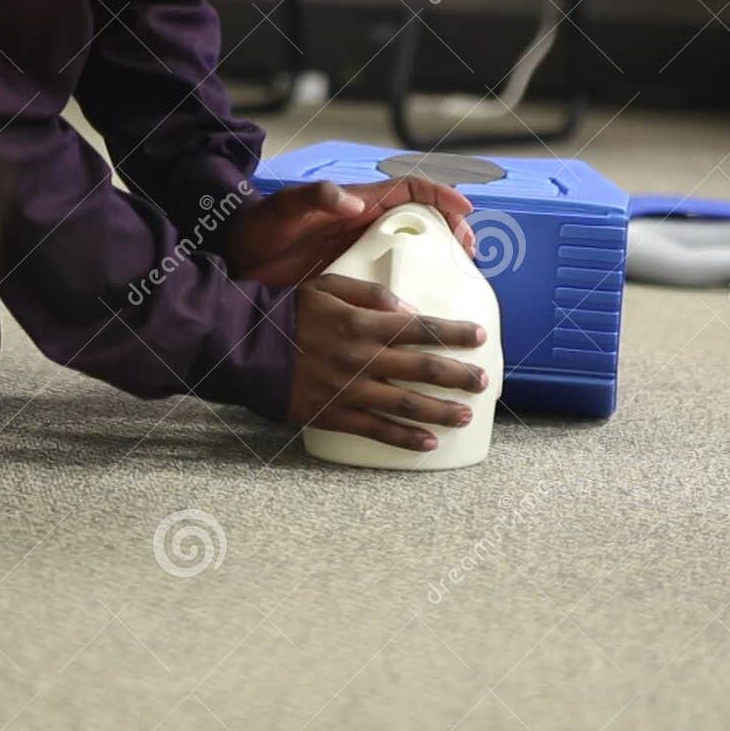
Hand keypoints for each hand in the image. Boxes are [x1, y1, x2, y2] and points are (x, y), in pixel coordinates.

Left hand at [226, 176, 475, 287]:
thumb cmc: (259, 228)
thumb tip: (350, 201)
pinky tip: (423, 313)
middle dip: (451, 231)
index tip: (465, 210)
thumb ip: (315, 199)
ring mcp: (361, 253)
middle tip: (470, 253)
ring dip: (438, 262)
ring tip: (460, 280)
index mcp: (357, 204)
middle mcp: (364, 226)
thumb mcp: (285, 211)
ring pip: (412, 252)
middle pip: (422, 221)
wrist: (235, 260)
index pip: (410, 190)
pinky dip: (412, 290)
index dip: (441, 195)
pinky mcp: (352, 280)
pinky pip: (391, 280)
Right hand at [289, 274, 488, 451]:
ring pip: (407, 404)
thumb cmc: (289, 313)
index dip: (454, 333)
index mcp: (364, 324)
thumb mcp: (329, 287)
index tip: (479, 337)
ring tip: (464, 415)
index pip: (422, 328)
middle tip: (483, 382)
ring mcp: (351, 390)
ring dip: (440, 410)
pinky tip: (428, 443)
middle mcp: (364, 358)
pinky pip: (377, 430)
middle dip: (458, 376)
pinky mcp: (335, 414)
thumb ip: (371, 295)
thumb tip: (409, 308)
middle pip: (423, 368)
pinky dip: (405, 438)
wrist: (247, 347)